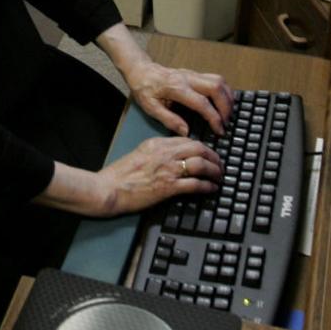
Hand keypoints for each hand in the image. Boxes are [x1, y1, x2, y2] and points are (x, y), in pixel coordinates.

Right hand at [95, 136, 220, 216]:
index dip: (203, 147)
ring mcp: (168, 170)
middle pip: (199, 149)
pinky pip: (195, 184)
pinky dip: (207, 186)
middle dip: (214, 157)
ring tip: (219, 177)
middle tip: (220, 165)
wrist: (110, 188)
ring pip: (201, 165)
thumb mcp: (140, 153)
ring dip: (214, 171)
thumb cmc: (120, 174)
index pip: (188, 140)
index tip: (209, 154)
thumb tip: (174, 154)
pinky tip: (211, 188)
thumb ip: (158, 151)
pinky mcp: (169, 187)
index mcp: (158, 143)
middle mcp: (166, 153)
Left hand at [126, 62, 233, 137]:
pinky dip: (224, 90)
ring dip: (228, 97)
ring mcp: (193, 74)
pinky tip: (224, 102)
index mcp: (176, 88)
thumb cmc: (145, 89)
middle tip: (226, 122)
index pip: (202, 103)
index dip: (214, 118)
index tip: (219, 130)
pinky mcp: (196, 73)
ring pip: (219, 80)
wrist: (142, 70)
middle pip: (216, 87)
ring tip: (228, 113)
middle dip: (226, 107)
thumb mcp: (150, 108)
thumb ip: (169, 120)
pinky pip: (216, 78)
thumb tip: (187, 131)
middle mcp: (188, 78)